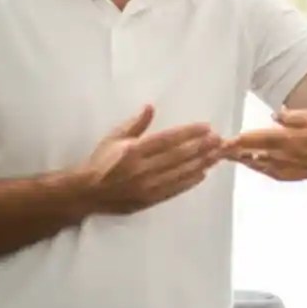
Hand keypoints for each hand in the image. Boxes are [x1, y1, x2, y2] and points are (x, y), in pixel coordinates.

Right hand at [77, 105, 223, 213]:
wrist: (86, 193)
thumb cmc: (101, 162)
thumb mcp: (114, 138)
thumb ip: (135, 124)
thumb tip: (150, 106)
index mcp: (133, 151)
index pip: (167, 140)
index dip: (189, 133)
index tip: (206, 127)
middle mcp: (142, 169)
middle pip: (178, 156)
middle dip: (201, 147)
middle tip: (219, 140)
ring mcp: (146, 186)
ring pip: (180, 173)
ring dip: (201, 163)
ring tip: (216, 155)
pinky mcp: (148, 200)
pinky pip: (174, 190)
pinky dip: (189, 182)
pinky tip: (202, 173)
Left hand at [221, 109, 306, 181]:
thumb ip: (290, 116)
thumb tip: (273, 115)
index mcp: (285, 140)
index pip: (252, 140)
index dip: (234, 141)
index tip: (220, 141)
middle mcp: (282, 157)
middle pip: (250, 155)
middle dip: (232, 153)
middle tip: (216, 151)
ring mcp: (287, 169)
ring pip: (258, 165)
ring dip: (243, 160)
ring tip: (230, 156)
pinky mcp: (294, 176)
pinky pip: (269, 173)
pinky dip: (258, 167)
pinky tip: (255, 164)